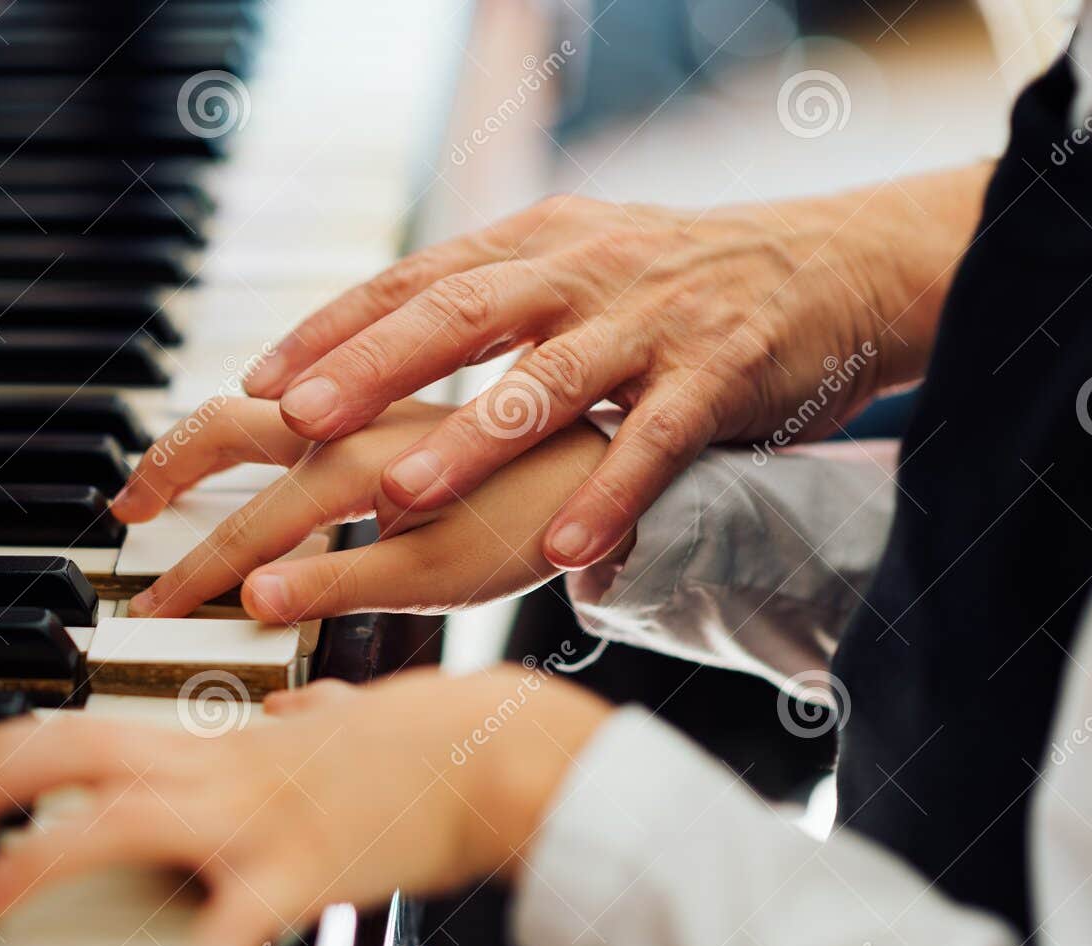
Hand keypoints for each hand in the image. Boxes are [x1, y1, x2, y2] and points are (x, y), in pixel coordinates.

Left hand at [0, 666, 612, 945]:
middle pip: (77, 755)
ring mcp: (256, 817)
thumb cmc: (438, 734)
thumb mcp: (357, 710)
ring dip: (32, 857)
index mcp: (230, 742)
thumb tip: (305, 703)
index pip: (93, 728)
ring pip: (114, 822)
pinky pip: (231, 927)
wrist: (500, 754)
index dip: (10, 745)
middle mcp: (225, 770)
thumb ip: (316, 709)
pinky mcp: (302, 871)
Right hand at [112, 398, 612, 621]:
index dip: (192, 577)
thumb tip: (252, 599)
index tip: (150, 611)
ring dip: (202, 437)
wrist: (611, 466)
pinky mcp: (393, 397)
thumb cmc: (533, 526)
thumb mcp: (439, 580)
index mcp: (359, 469)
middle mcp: (355, 420)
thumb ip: (340, 585)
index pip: (246, 531)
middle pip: (228, 425)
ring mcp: (372, 402)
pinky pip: (302, 393)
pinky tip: (254, 431)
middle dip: (166, 466)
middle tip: (126, 510)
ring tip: (167, 473)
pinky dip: (254, 415)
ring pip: (263, 401)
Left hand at [240, 169, 989, 566]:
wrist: (829, 264)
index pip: (414, 280)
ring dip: (468, 440)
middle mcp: (583, 272)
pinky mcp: (721, 375)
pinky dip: (606, 497)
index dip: (334, 328)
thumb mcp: (573, 264)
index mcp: (535, 244)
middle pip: (459, 313)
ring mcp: (652, 322)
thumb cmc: (676, 281)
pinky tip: (563, 556)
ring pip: (547, 382)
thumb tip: (367, 347)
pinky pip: (654, 444)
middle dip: (371, 369)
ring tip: (399, 498)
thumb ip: (485, 301)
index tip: (262, 383)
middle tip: (297, 422)